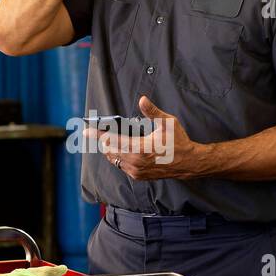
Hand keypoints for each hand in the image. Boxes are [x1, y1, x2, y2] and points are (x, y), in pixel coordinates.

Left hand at [91, 96, 208, 180]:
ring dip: (110, 149)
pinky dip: (118, 157)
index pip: (112, 141)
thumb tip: (142, 100)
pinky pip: (121, 166)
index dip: (97, 135)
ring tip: (108, 139)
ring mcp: (136, 171)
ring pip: (114, 159)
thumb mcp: (167, 123)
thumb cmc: (178, 142)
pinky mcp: (138, 176)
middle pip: (109, 151)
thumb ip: (152, 112)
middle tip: (98, 131)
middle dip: (103, 140)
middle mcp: (135, 162)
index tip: (86, 130)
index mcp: (139, 149)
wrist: (188, 163)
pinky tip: (120, 149)